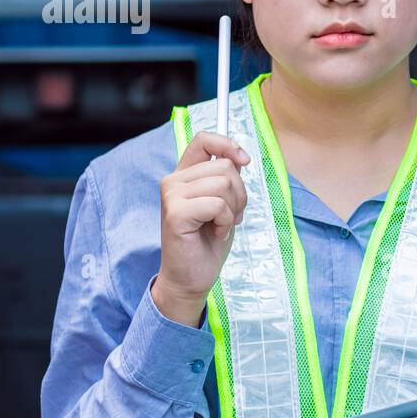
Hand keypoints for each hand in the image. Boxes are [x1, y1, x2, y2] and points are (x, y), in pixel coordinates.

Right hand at [154, 131, 250, 326]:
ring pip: (224, 183)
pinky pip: (217, 204)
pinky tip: (216, 233)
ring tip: (221, 225)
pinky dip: (226, 221)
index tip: (244, 161)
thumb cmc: (207, 242)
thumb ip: (226, 179)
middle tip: (229, 217)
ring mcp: (171, 196)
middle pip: (225, 167)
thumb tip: (239, 158)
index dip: (227, 144)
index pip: (203, 140)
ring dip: (233, 209)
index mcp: (185, 175)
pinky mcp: (175, 213)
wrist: (191, 277)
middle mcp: (174, 181)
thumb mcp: (224, 203)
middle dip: (239, 194)